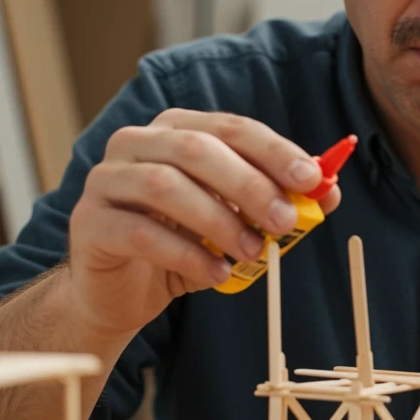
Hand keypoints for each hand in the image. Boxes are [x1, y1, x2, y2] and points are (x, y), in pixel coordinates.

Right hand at [67, 109, 342, 338]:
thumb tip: (329, 191)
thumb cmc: (183, 244)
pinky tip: (216, 274)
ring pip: (166, 186)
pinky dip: (186, 255)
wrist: (120, 292)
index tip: (311, 178)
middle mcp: (136, 143)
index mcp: (177, 129)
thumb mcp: (236, 220)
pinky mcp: (89, 223)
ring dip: (219, 221)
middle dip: (249, 184)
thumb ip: (278, 200)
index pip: (231, 127)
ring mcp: (106, 180)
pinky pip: (140, 233)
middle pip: (197, 150)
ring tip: (252, 252)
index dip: (274, 151)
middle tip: (284, 220)